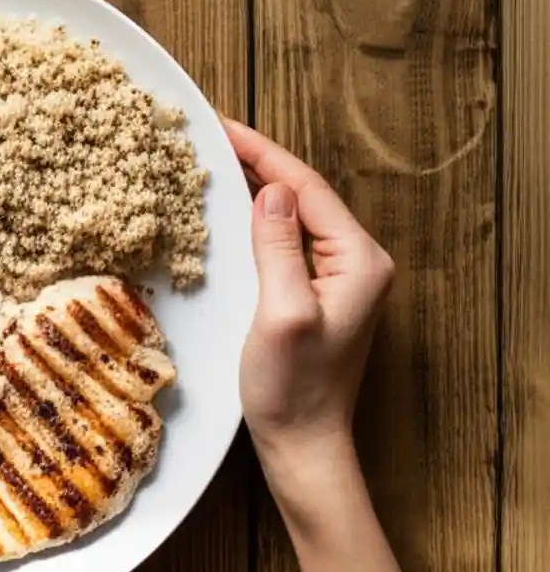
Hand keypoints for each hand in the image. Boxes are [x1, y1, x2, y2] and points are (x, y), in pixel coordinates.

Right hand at [225, 118, 394, 466]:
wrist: (304, 445)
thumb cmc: (292, 389)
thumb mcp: (282, 314)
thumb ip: (278, 248)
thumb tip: (269, 192)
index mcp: (359, 260)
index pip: (306, 188)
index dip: (262, 153)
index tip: (222, 126)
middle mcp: (359, 263)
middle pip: (304, 195)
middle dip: (259, 162)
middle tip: (212, 136)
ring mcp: (342, 279)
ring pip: (295, 216)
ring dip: (258, 188)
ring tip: (217, 162)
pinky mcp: (320, 294)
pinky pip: (289, 242)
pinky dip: (258, 220)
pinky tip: (233, 212)